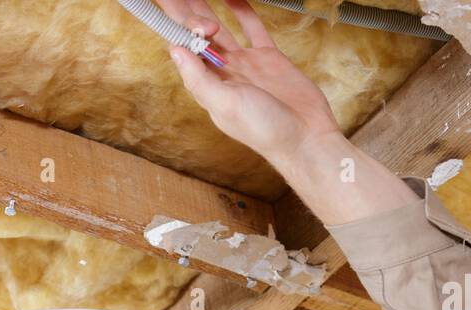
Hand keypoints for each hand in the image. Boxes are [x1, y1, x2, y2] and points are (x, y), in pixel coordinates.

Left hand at [155, 0, 340, 172]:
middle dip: (186, 14)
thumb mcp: (225, 104)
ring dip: (207, 10)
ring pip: (221, 29)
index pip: (184, 51)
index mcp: (208, 86)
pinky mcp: (268, 57)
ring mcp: (245, 63)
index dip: (174, 28)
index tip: (165, 5)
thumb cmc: (264, 130)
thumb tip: (175, 50)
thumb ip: (199, 78)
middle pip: (198, 37)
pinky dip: (242, 11)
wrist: (305, 136)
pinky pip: (252, 28)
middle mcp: (223, 73)